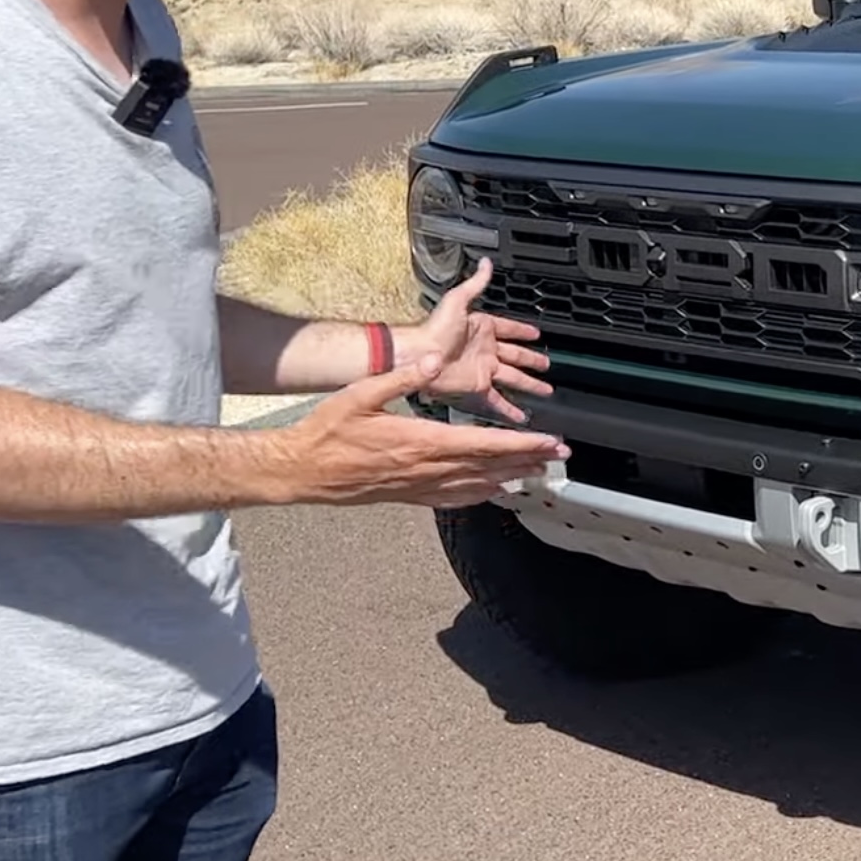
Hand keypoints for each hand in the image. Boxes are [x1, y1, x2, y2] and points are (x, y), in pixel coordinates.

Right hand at [278, 352, 569, 507]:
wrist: (303, 470)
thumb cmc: (328, 432)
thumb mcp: (360, 394)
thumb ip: (400, 377)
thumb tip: (433, 361)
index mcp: (420, 440)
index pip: (483, 443)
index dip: (521, 444)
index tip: (548, 442)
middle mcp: (425, 467)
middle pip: (488, 466)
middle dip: (527, 461)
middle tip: (558, 458)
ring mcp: (418, 485)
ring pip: (475, 485)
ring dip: (509, 479)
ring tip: (537, 475)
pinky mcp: (408, 495)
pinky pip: (452, 499)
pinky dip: (479, 495)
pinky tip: (493, 494)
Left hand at [405, 257, 552, 423]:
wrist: (418, 356)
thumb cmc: (433, 330)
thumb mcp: (457, 300)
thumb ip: (475, 284)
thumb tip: (485, 263)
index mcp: (482, 328)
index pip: (509, 329)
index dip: (522, 331)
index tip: (536, 334)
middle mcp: (485, 349)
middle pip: (516, 356)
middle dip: (532, 360)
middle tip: (546, 365)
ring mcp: (483, 369)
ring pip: (513, 378)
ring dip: (529, 384)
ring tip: (545, 390)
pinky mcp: (477, 386)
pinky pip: (497, 398)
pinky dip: (509, 408)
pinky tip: (520, 414)